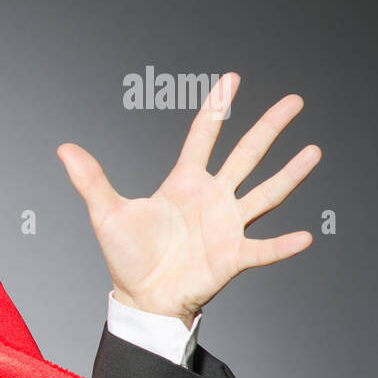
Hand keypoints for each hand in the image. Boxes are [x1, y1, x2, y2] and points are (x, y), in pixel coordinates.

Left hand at [57, 72, 320, 326]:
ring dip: (289, 175)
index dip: (217, 108)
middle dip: (268, 127)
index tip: (231, 79)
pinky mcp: (232, 256)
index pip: (203, 137)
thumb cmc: (127, 257)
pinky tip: (304, 237)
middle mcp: (211, 199)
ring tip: (313, 152)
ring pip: (266, 193)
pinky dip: (282, 244)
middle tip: (293, 101)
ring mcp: (226, 226)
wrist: (141, 298)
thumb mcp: (105, 213)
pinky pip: (263, 248)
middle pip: (245, 155)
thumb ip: (91, 180)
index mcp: (183, 183)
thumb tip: (64, 148)